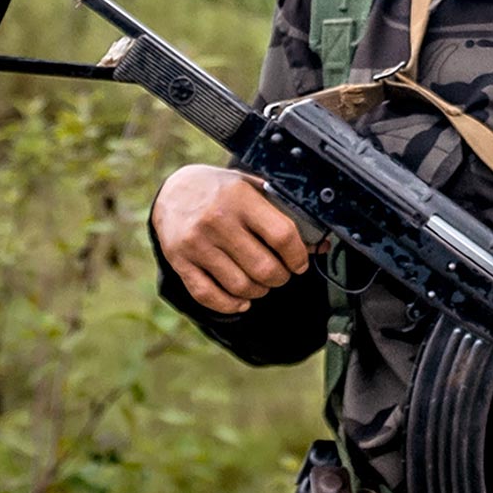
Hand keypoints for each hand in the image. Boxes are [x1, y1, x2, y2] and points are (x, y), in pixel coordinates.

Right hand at [152, 165, 310, 314]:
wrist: (173, 191)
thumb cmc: (221, 191)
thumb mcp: (251, 188)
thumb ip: (282, 212)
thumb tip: (318, 244)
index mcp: (240, 197)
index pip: (282, 235)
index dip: (298, 256)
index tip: (300, 262)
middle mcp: (216, 220)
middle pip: (264, 268)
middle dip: (281, 277)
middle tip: (281, 274)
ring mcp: (196, 243)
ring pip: (240, 286)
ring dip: (259, 292)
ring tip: (262, 283)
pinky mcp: (180, 261)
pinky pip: (209, 296)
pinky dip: (231, 305)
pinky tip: (241, 300)